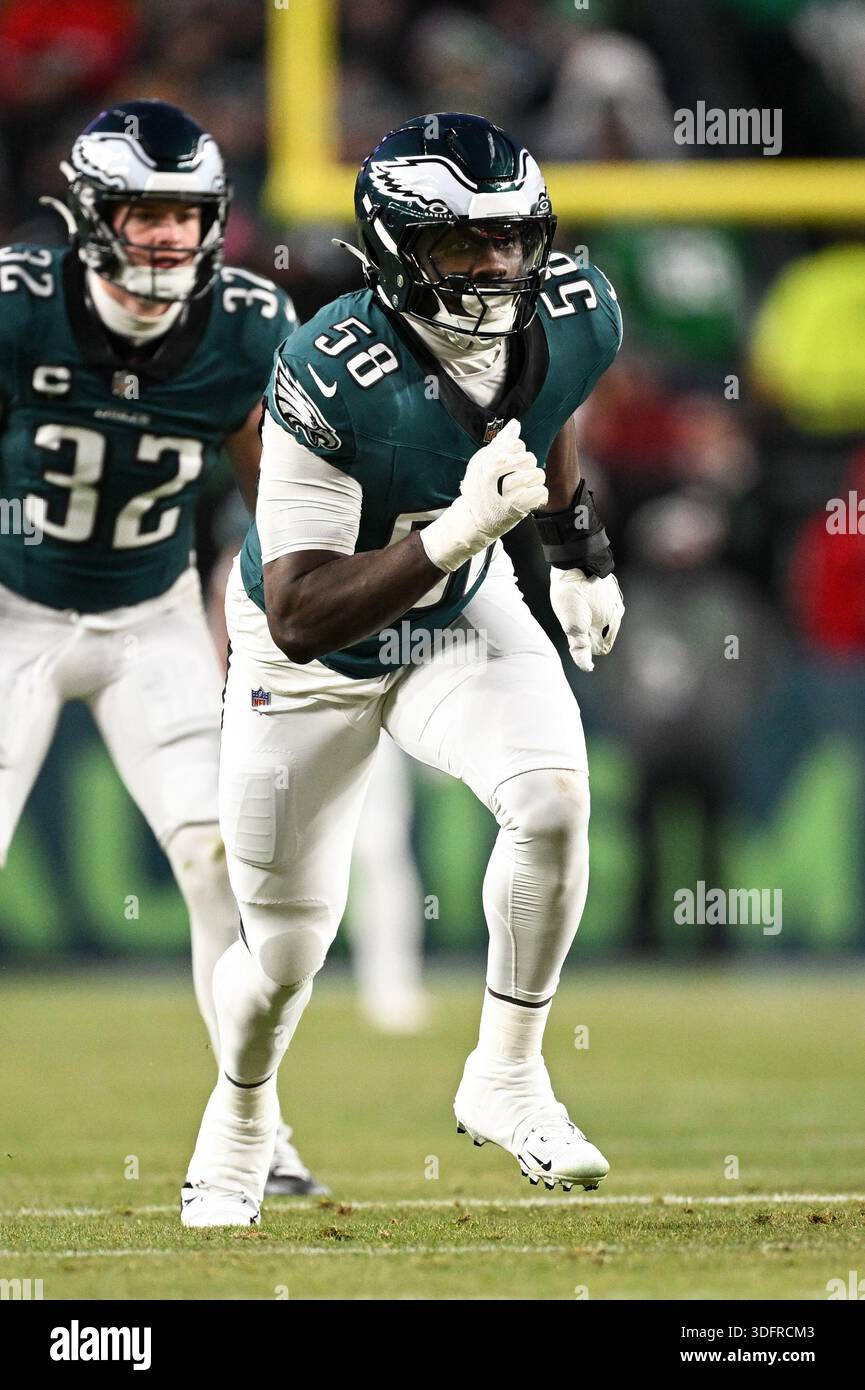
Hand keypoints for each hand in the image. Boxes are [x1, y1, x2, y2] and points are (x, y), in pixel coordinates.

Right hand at [420, 418, 547, 571]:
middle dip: (529, 463)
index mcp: (485, 462)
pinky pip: (541, 493)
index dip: (519, 449)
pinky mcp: (516, 509)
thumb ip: (500, 443)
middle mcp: (493, 477)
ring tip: (527, 485)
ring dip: (536, 479)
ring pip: (537, 475)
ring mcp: (505, 494)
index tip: (513, 458)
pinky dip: (539, 495)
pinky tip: (530, 497)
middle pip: (529, 458)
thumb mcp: (482, 464)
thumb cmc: (480, 490)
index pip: (515, 445)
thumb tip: (515, 424)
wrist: (473, 522)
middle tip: (522, 472)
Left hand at [549, 568, 623, 671]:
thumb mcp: (572, 625)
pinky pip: (601, 599)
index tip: (579, 641)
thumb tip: (586, 666)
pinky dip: (593, 603)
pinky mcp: (607, 582)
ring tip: (577, 612)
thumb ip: (580, 647)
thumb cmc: (573, 593)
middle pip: (604, 631)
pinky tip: (583, 598)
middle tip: (575, 627)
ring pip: (603, 614)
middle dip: (592, 634)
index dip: (590, 648)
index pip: (604, 646)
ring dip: (592, 618)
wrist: (576, 560)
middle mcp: (616, 609)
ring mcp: (613, 594)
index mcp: (610, 622)